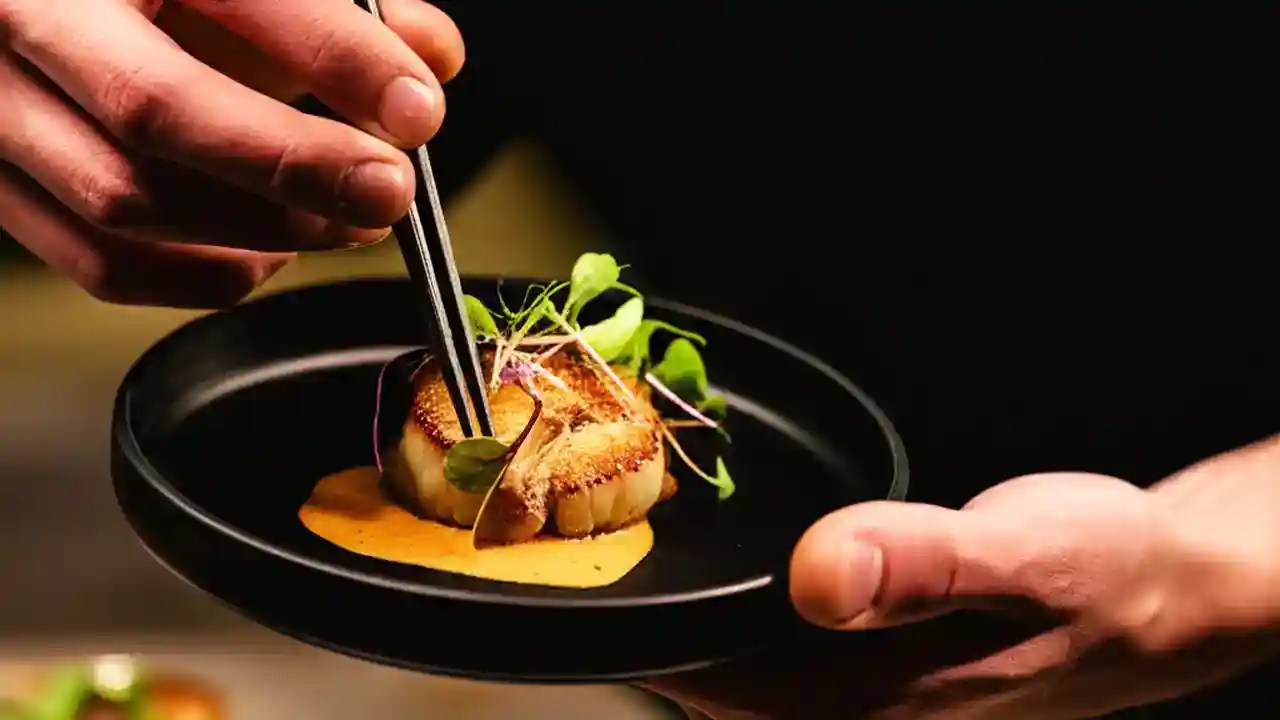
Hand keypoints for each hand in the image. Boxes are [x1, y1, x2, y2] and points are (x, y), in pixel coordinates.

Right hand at [0, 0, 463, 306]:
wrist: (44, 8)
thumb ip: (334, 9)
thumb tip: (429, 57)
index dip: (336, 55)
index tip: (416, 105)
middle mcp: (24, 21)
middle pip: (156, 111)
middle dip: (295, 165)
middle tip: (388, 190)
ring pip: (127, 201)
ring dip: (264, 230)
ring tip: (350, 222)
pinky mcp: (0, 189)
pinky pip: (99, 263)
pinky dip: (204, 274)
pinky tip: (271, 252)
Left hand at [645, 435, 1279, 718]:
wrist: (1162, 586)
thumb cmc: (1106, 577)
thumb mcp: (1027, 557)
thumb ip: (924, 565)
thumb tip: (818, 573)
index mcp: (873, 704)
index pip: (717, 697)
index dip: (648, 646)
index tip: (591, 582)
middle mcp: (855, 708)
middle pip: (714, 687)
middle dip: (656, 628)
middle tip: (593, 542)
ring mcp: (863, 688)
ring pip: (743, 666)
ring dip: (691, 616)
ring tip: (636, 538)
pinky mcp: (872, 656)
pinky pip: (780, 641)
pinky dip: (741, 605)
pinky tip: (728, 556)